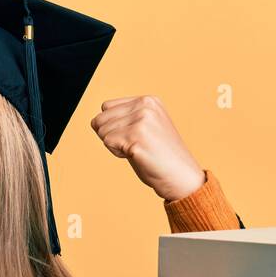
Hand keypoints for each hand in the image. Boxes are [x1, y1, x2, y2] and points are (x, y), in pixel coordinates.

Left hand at [90, 95, 204, 201]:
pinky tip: (136, 156)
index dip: (113, 126)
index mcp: (148, 100)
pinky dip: (117, 153)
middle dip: (110, 136)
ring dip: (114, 146)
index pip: (106, 106)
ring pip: (102, 131)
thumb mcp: (146, 127)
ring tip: (137, 150)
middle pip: (101, 119)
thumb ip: (126, 118)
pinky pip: (107, 142)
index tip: (133, 136)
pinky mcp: (136, 137)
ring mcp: (141, 120)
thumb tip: (94, 121)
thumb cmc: (160, 156)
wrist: (181, 176)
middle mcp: (144, 106)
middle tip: (134, 145)